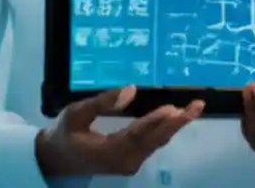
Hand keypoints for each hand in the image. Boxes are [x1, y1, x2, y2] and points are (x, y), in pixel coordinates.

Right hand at [35, 86, 203, 177]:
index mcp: (108, 152)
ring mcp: (130, 163)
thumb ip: (101, 103)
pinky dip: (165, 129)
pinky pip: (152, 144)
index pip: (136, 134)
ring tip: (192, 108)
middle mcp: (124, 161)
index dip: (154, 121)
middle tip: (196, 105)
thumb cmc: (65, 134)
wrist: (58, 159)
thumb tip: (130, 90)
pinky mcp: (132, 160)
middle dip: (177, 123)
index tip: (172, 108)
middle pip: (155, 140)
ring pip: (156, 142)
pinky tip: (175, 117)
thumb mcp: (75, 114)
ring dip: (175, 125)